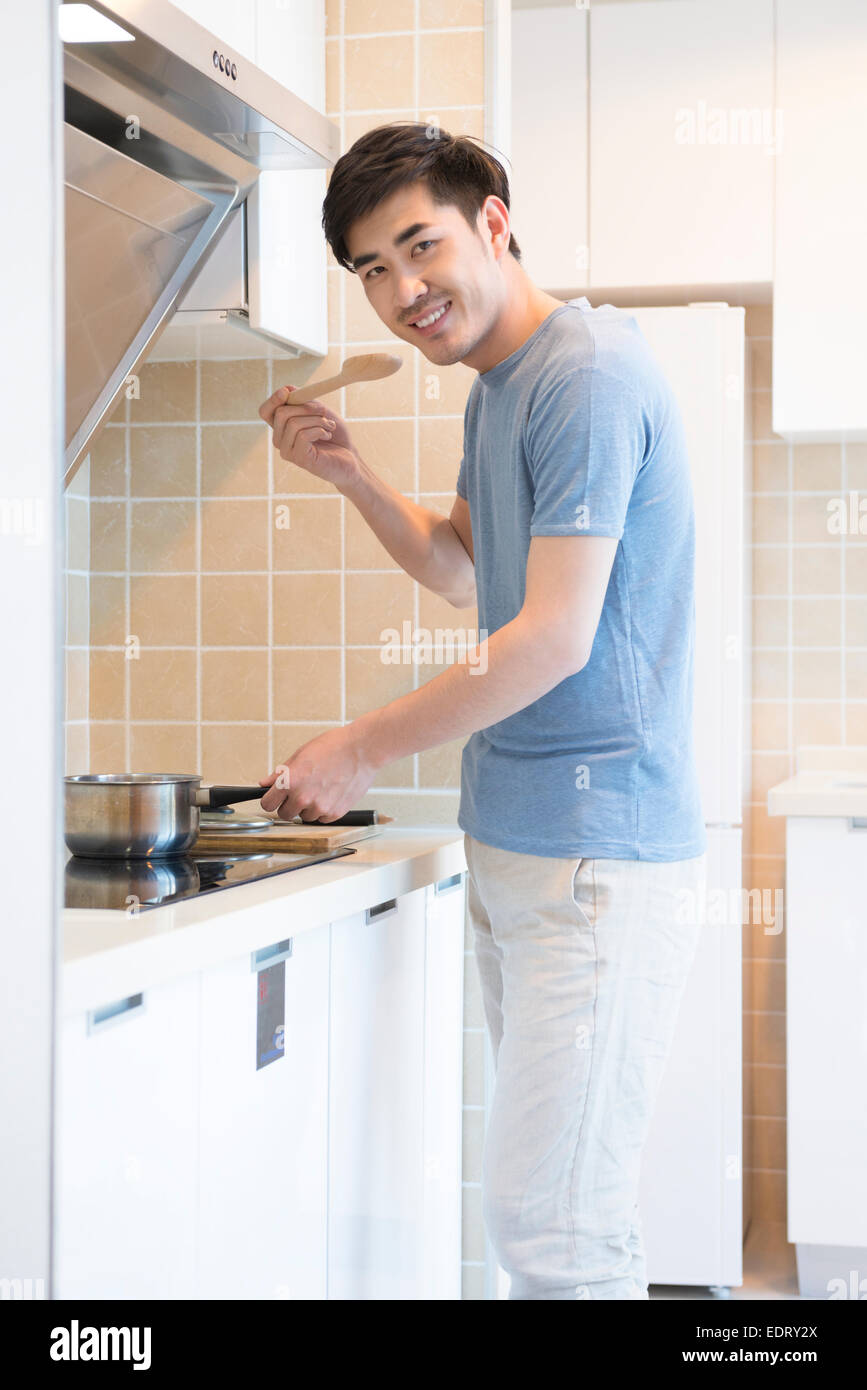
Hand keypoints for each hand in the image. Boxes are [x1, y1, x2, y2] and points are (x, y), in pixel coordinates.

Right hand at [258, 384, 360, 491]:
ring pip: (293, 424)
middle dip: (306, 407)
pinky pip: (303, 435)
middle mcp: (281, 440)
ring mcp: (288, 452)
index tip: (286, 391)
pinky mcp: (299, 459)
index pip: (265, 412)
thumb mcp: (319, 411)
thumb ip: (303, 400)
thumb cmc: (335, 434)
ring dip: (317, 420)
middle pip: (280, 413)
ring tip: (329, 426)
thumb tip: (287, 390)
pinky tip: (327, 436)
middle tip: (324, 411)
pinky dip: (320, 430)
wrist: (350, 457)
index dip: (273, 400)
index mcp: (282, 427)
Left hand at [259, 725, 378, 822]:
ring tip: (320, 788)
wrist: (362, 749)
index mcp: (290, 781)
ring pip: (304, 817)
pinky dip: (324, 809)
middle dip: (289, 804)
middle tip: (300, 791)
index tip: (276, 797)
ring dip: (308, 807)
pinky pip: (322, 818)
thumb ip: (280, 773)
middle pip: (284, 814)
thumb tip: (265, 783)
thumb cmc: (334, 746)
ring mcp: (319, 807)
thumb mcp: (301, 754)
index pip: (267, 804)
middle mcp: (303, 797)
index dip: (271, 799)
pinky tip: (330, 793)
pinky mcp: (335, 813)